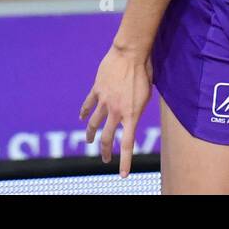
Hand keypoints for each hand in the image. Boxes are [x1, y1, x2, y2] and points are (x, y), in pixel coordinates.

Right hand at [79, 44, 152, 177]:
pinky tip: (81, 118)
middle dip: (106, 151)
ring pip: (93, 124)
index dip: (125, 161)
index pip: (128, 144)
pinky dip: (83, 113)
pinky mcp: (97, 90)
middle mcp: (116, 111)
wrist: (131, 53)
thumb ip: (138, 107)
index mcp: (132, 114)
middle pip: (108, 137)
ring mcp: (104, 101)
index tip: (122, 175)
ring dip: (90, 134)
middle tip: (105, 159)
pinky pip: (87, 105)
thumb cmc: (145, 71)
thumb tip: (133, 114)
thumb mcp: (147, 94)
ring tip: (88, 141)